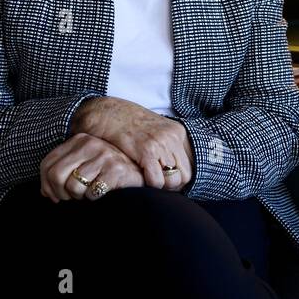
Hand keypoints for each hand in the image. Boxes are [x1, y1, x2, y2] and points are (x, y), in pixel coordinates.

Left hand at [39, 133, 144, 201]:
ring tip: (90, 194)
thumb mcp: (84, 166)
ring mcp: (104, 156)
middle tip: (70, 199)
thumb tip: (45, 192)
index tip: (54, 196)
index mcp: (79, 140)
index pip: (47, 163)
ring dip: (80, 197)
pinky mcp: (115, 170)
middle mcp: (90, 144)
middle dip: (60, 193)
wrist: (142, 174)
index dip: (46, 185)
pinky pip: (91, 193)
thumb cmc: (109, 173)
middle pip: (56, 175)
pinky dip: (94, 199)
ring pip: (73, 186)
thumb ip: (63, 173)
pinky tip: (103, 193)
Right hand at [72, 96, 194, 190]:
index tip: (167, 179)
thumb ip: (166, 145)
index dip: (180, 176)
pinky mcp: (146, 151)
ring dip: (161, 186)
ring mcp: (161, 143)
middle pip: (186, 175)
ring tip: (148, 182)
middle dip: (172, 185)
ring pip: (173, 180)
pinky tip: (140, 179)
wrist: (106, 111)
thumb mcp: (153, 129)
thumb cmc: (126, 122)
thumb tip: (172, 168)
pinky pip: (157, 180)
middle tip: (158, 184)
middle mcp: (173, 136)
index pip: (192, 163)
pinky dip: (150, 186)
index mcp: (177, 131)